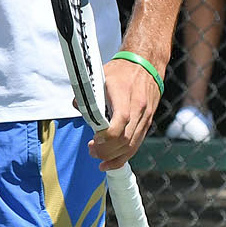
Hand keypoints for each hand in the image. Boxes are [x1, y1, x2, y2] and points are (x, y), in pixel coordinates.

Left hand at [89, 54, 162, 169]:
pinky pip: (137, 143)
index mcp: (125, 91)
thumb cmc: (121, 70)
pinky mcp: (148, 122)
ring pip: (133, 144)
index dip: (108, 135)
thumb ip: (88, 92)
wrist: (146, 64)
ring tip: (99, 158)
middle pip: (126, 137)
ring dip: (115, 157)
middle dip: (107, 150)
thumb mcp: (101, 74)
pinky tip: (113, 162)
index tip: (95, 140)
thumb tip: (77, 106)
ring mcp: (145, 115)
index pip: (121, 119)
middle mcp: (139, 105)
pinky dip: (125, 155)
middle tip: (92, 151)